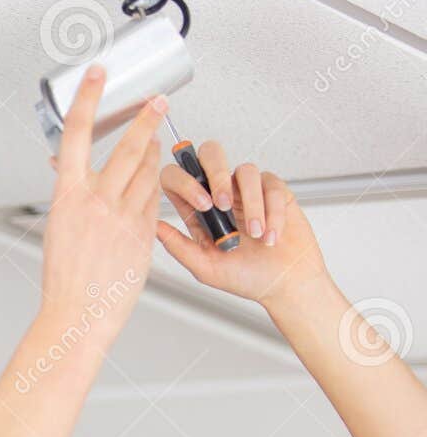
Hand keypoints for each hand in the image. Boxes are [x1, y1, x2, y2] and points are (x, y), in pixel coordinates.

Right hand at [40, 64, 166, 332]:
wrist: (78, 314)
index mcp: (67, 196)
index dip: (88, 99)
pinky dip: (158, 190)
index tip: (98, 74)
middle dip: (147, 120)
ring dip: (155, 156)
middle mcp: (96, 201)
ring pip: (148, 174)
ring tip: (158, 145)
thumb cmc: (64, 278)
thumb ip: (72, 197)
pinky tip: (160, 185)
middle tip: (159, 101)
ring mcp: (122, 217)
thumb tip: (70, 173)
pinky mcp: (143, 233)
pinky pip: (155, 201)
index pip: (76, 135)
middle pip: (128, 148)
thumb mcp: (58, 228)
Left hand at [155, 142, 329, 305]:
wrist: (284, 283)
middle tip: (224, 204)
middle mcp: (220, 193)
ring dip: (250, 202)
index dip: (184, 180)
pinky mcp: (274, 190)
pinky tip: (271, 236)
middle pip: (210, 153)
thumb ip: (179, 246)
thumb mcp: (205, 267)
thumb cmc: (244, 277)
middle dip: (216, 172)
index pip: (178, 176)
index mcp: (196, 209)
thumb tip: (153, 226)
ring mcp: (247, 190)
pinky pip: (271, 185)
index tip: (202, 205)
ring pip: (245, 170)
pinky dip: (272, 212)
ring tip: (255, 233)